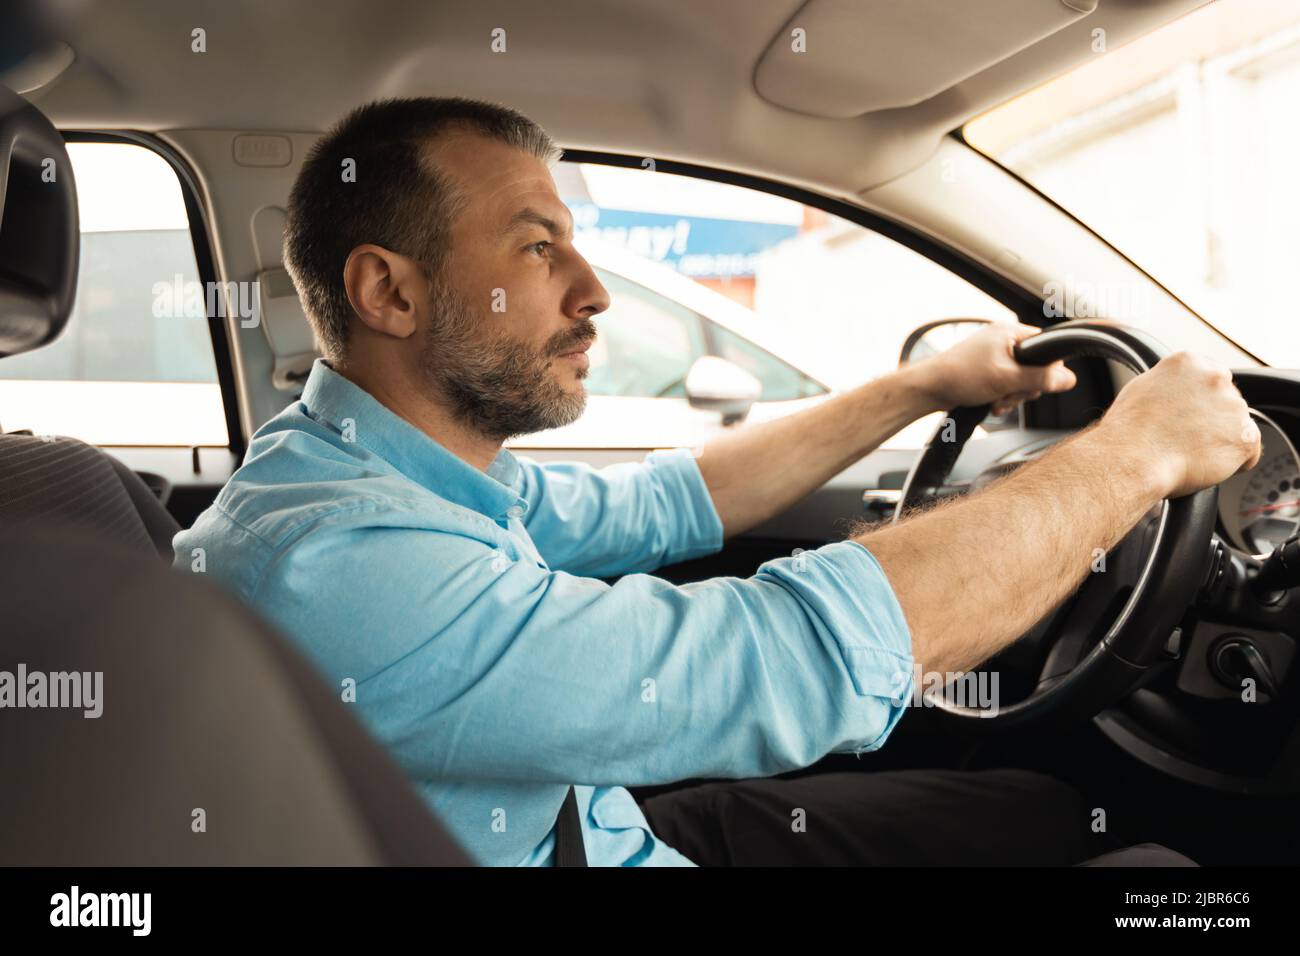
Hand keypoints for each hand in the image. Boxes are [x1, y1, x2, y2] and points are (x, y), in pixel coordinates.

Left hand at [910, 322, 1076, 413]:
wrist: (929, 389)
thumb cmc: (960, 376)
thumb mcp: (1007, 378)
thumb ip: (1040, 379)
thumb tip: (1069, 379)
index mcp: (1010, 333)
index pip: (1046, 347)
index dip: (1047, 368)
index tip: (1038, 382)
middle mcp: (1003, 342)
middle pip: (1036, 368)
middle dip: (1025, 387)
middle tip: (1010, 392)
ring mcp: (994, 358)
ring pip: (1021, 380)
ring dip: (1012, 396)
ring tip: (996, 399)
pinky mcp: (987, 373)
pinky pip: (1007, 386)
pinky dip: (1002, 397)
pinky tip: (992, 404)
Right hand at [1099, 351, 1261, 498]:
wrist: (1132, 458)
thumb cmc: (1128, 430)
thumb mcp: (1142, 389)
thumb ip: (1170, 384)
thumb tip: (1179, 391)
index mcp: (1189, 362)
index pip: (1210, 378)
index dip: (1200, 401)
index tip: (1188, 415)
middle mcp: (1215, 377)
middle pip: (1226, 401)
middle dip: (1212, 420)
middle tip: (1185, 438)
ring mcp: (1233, 406)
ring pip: (1237, 427)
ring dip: (1220, 440)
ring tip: (1189, 453)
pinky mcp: (1245, 436)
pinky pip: (1249, 452)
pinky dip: (1233, 463)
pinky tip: (1205, 463)